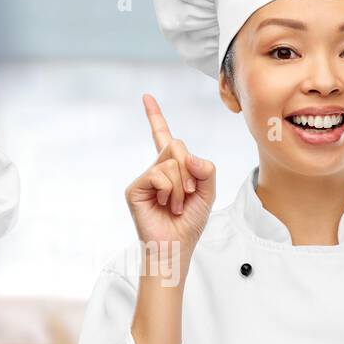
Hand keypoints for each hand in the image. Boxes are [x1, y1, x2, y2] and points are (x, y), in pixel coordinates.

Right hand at [125, 94, 215, 255]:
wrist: (176, 246)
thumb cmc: (190, 222)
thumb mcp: (208, 191)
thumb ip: (205, 168)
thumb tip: (185, 155)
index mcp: (172, 168)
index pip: (163, 137)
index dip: (155, 117)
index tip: (146, 97)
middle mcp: (156, 169)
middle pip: (176, 145)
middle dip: (190, 170)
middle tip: (189, 193)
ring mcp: (145, 178)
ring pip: (170, 162)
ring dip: (182, 186)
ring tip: (176, 205)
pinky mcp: (135, 188)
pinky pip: (158, 174)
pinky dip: (170, 191)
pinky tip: (166, 206)